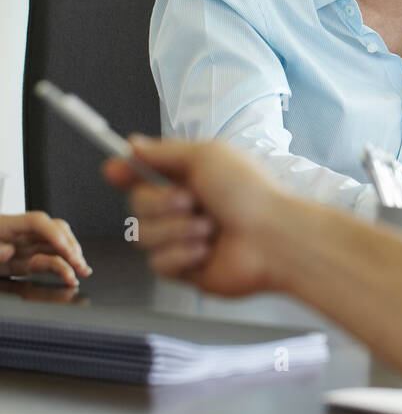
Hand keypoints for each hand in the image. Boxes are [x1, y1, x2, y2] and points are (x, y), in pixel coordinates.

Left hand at [0, 212, 90, 285]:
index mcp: (6, 226)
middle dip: (70, 246)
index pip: (38, 222)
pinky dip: (63, 268)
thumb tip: (8, 250)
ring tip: (82, 271)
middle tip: (79, 263)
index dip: (55, 233)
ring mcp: (24, 247)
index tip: (66, 249)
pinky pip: (48, 261)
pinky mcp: (24, 262)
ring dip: (72, 257)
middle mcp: (19, 235)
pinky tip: (70, 276)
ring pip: (56, 246)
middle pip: (53, 231)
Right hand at [102, 136, 285, 296]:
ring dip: (175, 231)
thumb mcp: (207, 157)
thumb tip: (133, 144)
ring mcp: (182, 238)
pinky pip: (157, 264)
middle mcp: (184, 206)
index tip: (114, 170)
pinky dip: (181, 255)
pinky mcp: (184, 268)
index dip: (124, 171)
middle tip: (192, 202)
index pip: (143, 172)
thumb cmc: (250, 194)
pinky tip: (206, 251)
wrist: (274, 240)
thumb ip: (164, 152)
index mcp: (189, 177)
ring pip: (143, 236)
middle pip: (136, 205)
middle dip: (160, 204)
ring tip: (208, 229)